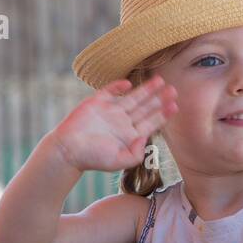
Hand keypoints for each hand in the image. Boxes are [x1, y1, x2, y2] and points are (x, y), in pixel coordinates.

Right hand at [50, 77, 177, 172]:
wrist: (68, 150)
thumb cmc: (93, 158)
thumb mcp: (119, 161)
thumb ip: (136, 154)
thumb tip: (146, 137)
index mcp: (130, 135)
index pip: (151, 122)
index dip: (163, 114)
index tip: (175, 106)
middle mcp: (123, 122)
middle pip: (145, 108)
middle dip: (159, 99)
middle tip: (174, 89)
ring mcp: (110, 111)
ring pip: (132, 97)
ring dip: (146, 89)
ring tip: (160, 80)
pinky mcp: (96, 103)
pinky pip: (110, 91)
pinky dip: (118, 86)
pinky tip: (129, 83)